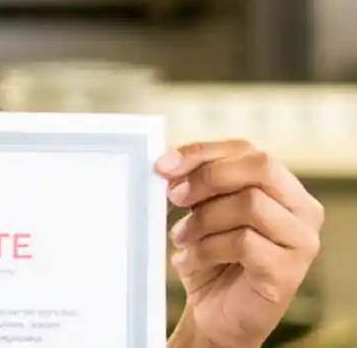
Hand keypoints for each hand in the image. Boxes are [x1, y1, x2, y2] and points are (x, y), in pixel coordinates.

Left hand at [155, 140, 323, 347]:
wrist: (215, 314)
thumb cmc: (212, 258)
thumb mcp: (201, 211)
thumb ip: (194, 184)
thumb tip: (167, 164)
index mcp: (284, 188)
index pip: (248, 150)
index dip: (202, 152)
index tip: (162, 166)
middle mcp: (303, 210)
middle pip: (259, 167)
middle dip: (208, 178)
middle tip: (174, 197)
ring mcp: (301, 241)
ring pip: (249, 204)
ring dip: (203, 220)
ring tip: (182, 238)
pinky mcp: (289, 271)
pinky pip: (244, 243)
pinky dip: (207, 249)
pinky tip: (190, 261)